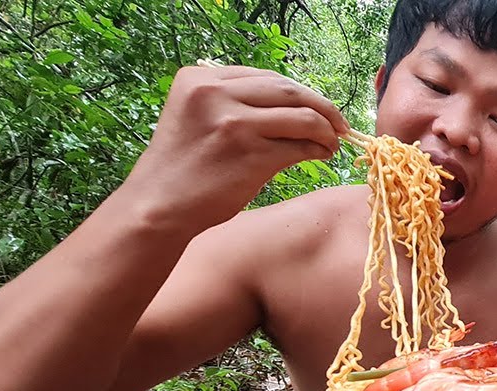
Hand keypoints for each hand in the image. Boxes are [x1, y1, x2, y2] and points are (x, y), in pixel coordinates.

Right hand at [122, 64, 349, 233]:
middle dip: (321, 106)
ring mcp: (233, 121)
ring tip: (332, 143)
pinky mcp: (250, 152)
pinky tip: (321, 156)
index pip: (265, 77)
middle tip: (339, 123)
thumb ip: (230, 102)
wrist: (158, 207)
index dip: (298, 92)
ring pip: (301, 115)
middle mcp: (214, 93)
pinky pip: (299, 145)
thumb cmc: (182, 170)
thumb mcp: (195, 118)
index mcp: (199, 78)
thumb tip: (292, 106)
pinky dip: (317, 149)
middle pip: (289, 89)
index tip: (315, 106)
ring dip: (326, 129)